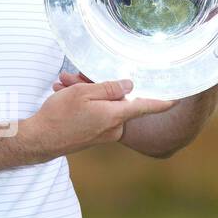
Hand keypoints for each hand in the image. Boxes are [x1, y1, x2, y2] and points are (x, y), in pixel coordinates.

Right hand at [23, 76, 175, 159]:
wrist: (39, 141)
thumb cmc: (60, 116)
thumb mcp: (84, 94)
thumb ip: (110, 88)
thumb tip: (129, 85)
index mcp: (115, 116)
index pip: (145, 107)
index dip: (162, 101)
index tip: (178, 98)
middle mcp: (114, 128)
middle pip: (116, 100)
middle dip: (98, 86)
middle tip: (74, 76)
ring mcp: (104, 134)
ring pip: (103, 106)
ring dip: (85, 93)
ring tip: (63, 85)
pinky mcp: (95, 137)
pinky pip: (95, 115)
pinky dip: (82, 104)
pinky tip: (65, 96)